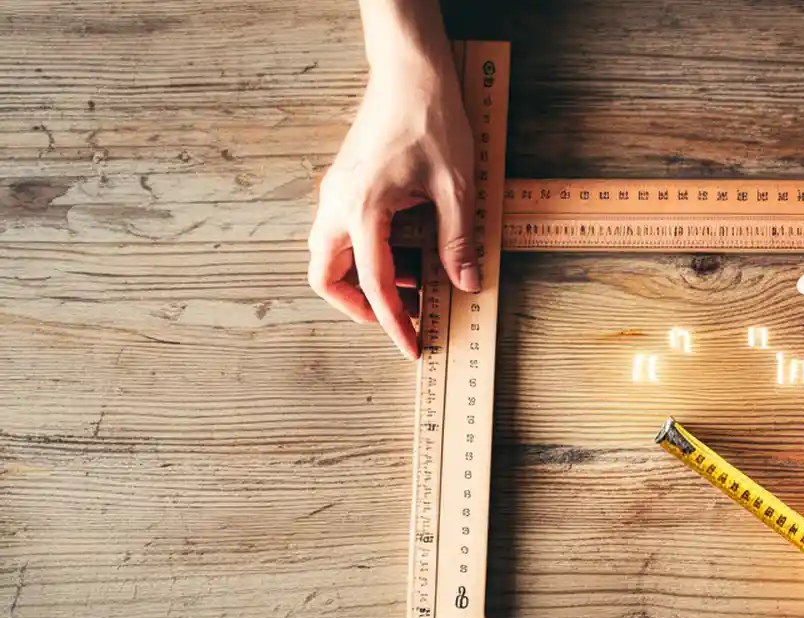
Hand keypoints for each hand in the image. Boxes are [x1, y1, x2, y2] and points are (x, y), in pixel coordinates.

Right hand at [307, 0, 473, 358]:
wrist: (411, 73)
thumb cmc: (431, 119)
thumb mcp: (456, 187)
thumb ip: (457, 241)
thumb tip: (465, 284)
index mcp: (363, 210)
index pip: (375, 284)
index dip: (394, 323)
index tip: (412, 346)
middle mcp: (337, 205)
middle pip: (326, 277)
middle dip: (359, 307)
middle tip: (402, 318)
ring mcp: (336, 194)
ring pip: (327, 256)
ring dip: (362, 279)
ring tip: (415, 282)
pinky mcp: (344, 185)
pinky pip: (340, 233)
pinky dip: (365, 254)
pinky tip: (407, 249)